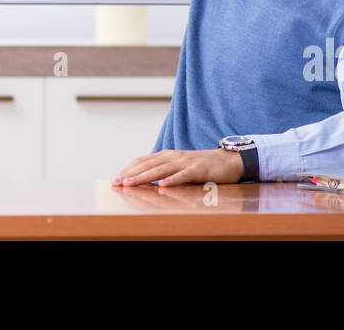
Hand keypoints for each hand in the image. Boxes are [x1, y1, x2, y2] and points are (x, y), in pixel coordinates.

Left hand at [111, 148, 244, 187]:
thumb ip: (164, 170)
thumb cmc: (202, 166)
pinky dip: (172, 180)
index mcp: (167, 155)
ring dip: (144, 177)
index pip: (142, 161)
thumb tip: (145, 181)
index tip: (115, 179)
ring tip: (130, 184)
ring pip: (161, 169)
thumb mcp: (179, 166)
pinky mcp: (198, 170)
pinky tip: (162, 186)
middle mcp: (173, 156)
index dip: (128, 169)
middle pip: (147, 164)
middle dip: (130, 174)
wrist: (228, 160)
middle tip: (116, 183)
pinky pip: (183, 176)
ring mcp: (185, 162)